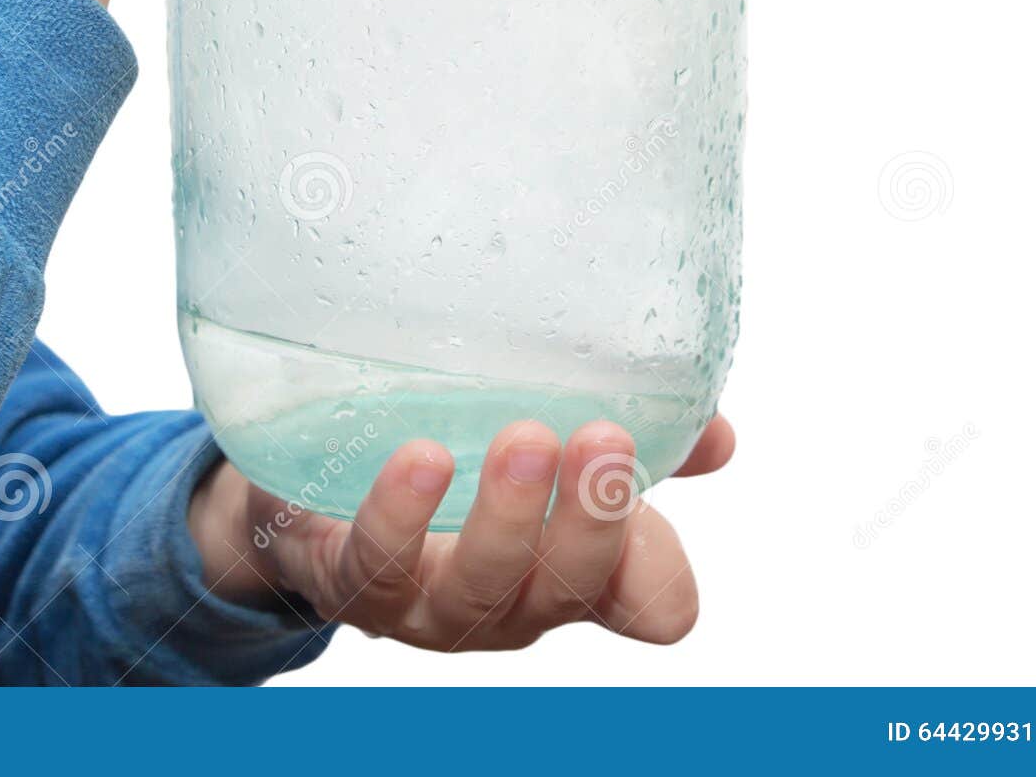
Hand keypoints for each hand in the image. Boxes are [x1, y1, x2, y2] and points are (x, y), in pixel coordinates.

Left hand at [190, 416, 734, 649]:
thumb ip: (642, 434)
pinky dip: (398, 515)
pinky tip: (418, 459)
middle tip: (606, 440)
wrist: (318, 488)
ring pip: (477, 587)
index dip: (661, 574)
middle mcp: (508, 603)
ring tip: (524, 439)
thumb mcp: (551, 448)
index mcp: (571, 572)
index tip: (654, 486)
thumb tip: (717, 430)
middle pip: (565, 590)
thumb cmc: (459, 468)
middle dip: (592, 521)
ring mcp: (428, 604)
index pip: (646, 603)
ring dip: (506, 517)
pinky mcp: (351, 581)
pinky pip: (376, 565)